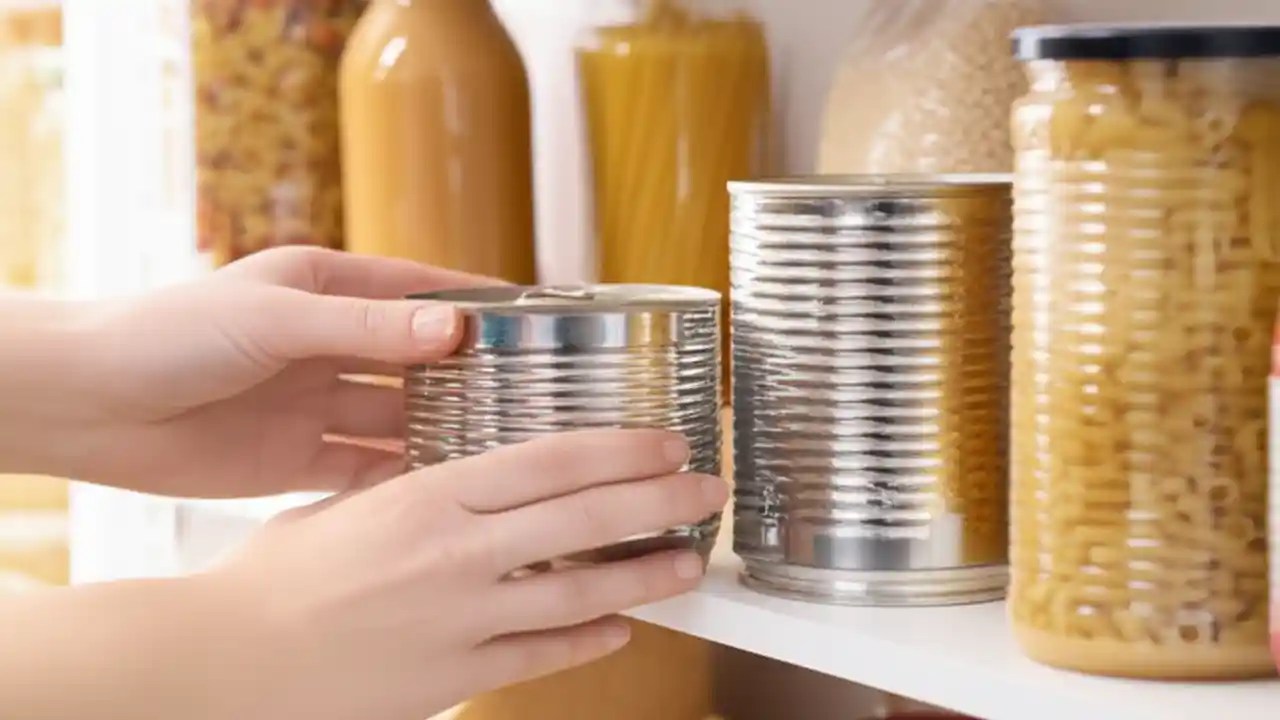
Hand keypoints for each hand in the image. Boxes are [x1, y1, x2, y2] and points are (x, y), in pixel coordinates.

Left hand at [45, 246, 497, 496]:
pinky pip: (364, 467)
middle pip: (415, 362)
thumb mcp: (277, 318)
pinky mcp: (296, 458)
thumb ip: (367, 327)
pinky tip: (440, 487)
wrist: (88, 404)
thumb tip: (453, 327)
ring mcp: (314, 403)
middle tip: (529, 397)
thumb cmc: (168, 333)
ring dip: (439, 431)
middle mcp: (326, 346)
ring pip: (397, 418)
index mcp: (323, 290)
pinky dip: (399, 476)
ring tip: (497, 448)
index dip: (472, 304)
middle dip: (466, 377)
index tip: (531, 318)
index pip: (416, 291)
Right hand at [202, 430, 727, 719]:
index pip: (552, 460)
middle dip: (661, 501)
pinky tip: (622, 628)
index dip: (623, 448)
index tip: (667, 440)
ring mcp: (463, 620)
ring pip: (582, 592)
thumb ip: (414, 491)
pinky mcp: (457, 676)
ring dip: (647, 575)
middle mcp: (458, 554)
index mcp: (428, 496)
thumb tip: (467, 484)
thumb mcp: (345, 506)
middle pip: (585, 518)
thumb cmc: (272, 579)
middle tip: (707, 491)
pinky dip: (591, 639)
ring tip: (689, 564)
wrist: (227, 664)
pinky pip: (543, 655)